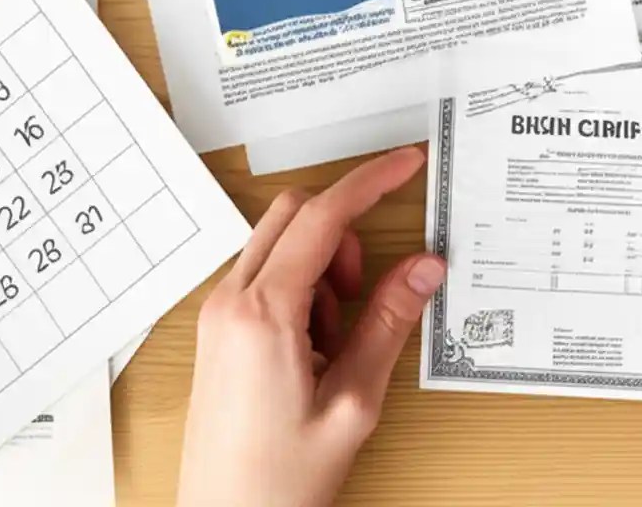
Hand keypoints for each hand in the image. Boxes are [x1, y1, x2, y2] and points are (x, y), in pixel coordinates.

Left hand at [177, 148, 446, 506]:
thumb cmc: (277, 481)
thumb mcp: (352, 404)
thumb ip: (389, 325)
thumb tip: (423, 269)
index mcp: (262, 314)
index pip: (322, 218)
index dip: (370, 182)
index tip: (405, 164)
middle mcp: (229, 303)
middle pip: (293, 217)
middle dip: (342, 233)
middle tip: (367, 288)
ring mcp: (218, 316)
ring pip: (279, 247)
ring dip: (320, 268)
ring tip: (338, 341)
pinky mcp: (219, 333)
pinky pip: (265, 280)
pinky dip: (300, 292)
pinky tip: (316, 350)